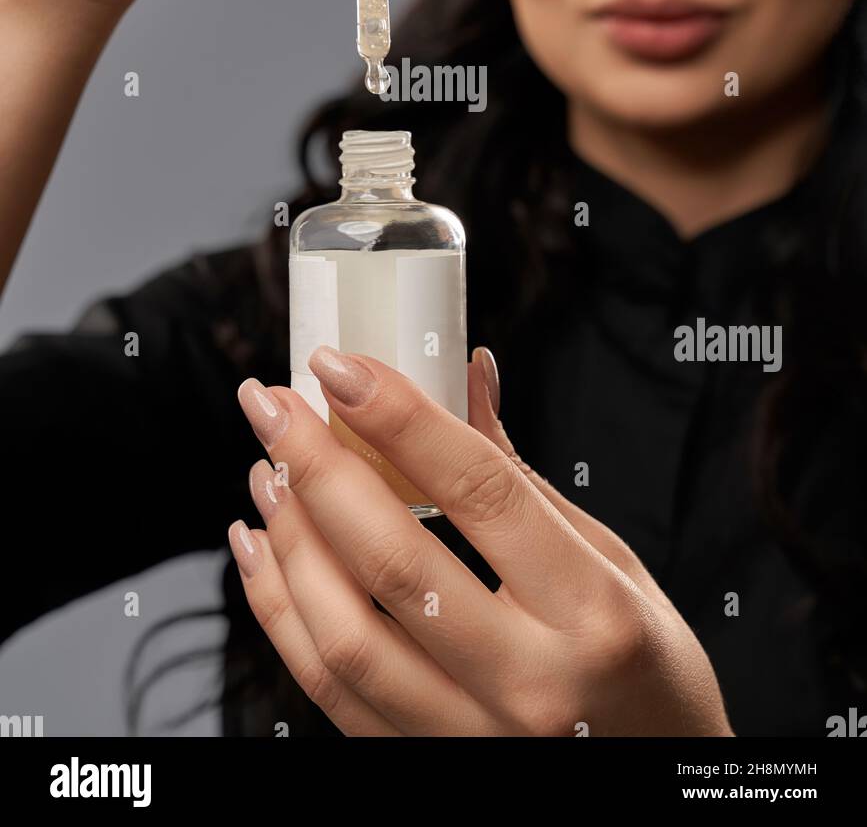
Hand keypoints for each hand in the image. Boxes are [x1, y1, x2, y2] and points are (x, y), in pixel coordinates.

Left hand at [230, 345, 733, 736]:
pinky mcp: (427, 769)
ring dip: (290, 541)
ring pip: (345, 637)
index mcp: (592, 612)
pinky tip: (263, 551)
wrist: (661, 785)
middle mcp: (530, 684)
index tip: (343, 367)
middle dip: (316, 467)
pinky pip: (328, 692)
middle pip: (394, 562)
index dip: (401, 418)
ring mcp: (473, 739)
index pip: (479, 490)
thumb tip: (466, 380)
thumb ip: (523, 479)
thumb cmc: (650, 672)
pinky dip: (281, 615)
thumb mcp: (614, 563)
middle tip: (273, 404)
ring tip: (266, 472)